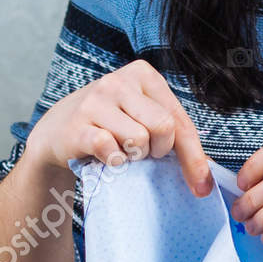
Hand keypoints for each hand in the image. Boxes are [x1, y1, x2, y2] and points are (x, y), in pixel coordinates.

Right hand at [23, 59, 212, 196]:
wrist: (57, 131)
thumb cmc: (109, 125)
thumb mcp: (141, 117)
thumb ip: (172, 134)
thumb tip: (205, 173)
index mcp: (143, 75)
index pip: (179, 119)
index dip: (194, 156)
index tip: (201, 186)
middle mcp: (119, 81)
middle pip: (164, 127)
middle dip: (159, 150)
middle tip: (144, 153)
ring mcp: (96, 100)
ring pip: (139, 140)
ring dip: (133, 155)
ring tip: (119, 149)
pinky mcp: (78, 124)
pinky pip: (110, 150)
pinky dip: (113, 161)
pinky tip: (105, 155)